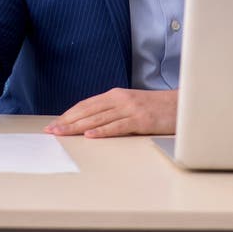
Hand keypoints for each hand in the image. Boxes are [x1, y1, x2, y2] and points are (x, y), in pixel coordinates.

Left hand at [44, 88, 177, 137]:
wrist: (181, 105)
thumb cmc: (156, 108)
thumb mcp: (131, 105)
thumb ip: (113, 110)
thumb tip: (92, 123)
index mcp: (116, 94)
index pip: (86, 104)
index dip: (69, 114)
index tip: (55, 124)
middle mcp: (120, 99)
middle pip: (88, 111)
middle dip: (67, 121)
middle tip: (50, 131)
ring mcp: (130, 109)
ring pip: (98, 119)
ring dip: (77, 127)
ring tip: (62, 134)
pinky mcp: (141, 120)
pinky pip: (118, 126)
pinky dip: (102, 131)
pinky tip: (89, 136)